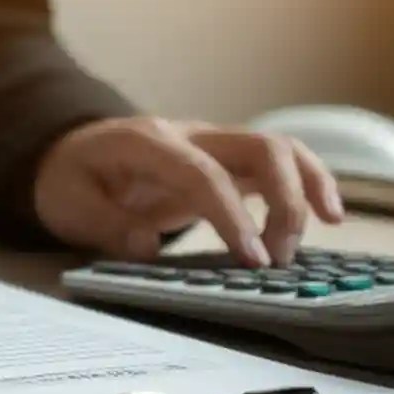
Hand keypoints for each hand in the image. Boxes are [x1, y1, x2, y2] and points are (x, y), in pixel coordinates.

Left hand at [32, 116, 345, 266]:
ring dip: (304, 190)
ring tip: (303, 244)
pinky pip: (276, 162)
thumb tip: (147, 245)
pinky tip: (328, 215)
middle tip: (275, 259)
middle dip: (283, 200)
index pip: (202, 172)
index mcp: (145, 142)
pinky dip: (307, 183)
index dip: (231, 214)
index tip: (250, 256)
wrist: (65, 155)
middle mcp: (186, 134)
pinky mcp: (223, 159)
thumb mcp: (67, 204)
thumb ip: (104, 224)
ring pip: (276, 148)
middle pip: (257, 148)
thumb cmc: (68, 180)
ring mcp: (209, 143)